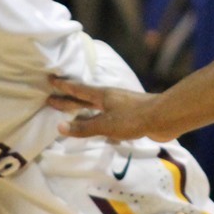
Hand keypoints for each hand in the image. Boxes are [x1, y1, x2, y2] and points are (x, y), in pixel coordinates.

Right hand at [47, 75, 173, 141]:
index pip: (78, 90)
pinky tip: (102, 134)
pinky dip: (101, 125)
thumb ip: (84, 127)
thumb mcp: (105, 125)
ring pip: (98, 110)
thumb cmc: (133, 118)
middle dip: (69, 100)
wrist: (164, 118)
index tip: (50, 79)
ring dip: (85, 113)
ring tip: (74, 115)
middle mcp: (110, 99)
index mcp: (102, 96)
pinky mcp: (130, 118)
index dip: (63, 87)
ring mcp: (121, 107)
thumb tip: (59, 126)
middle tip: (51, 99)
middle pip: (85, 99)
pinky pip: (109, 120)